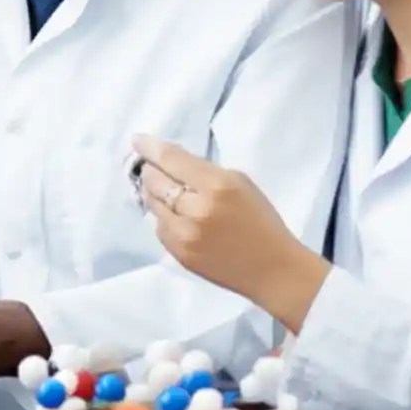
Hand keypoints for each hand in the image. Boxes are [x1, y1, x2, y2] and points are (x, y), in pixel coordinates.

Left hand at [132, 134, 329, 330]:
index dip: (150, 148)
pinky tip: (179, 218)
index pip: (172, 160)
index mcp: (217, 186)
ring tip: (167, 193)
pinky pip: (159, 227)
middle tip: (152, 168)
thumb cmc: (260, 221)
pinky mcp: (178, 253)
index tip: (137, 140)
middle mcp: (196, 209)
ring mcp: (184, 234)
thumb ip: (204, 172)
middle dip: (151, 171)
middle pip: (155, 181)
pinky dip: (164, 218)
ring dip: (155, 195)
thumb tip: (170, 162)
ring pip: (152, 204)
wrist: (273, 269)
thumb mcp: (240, 184)